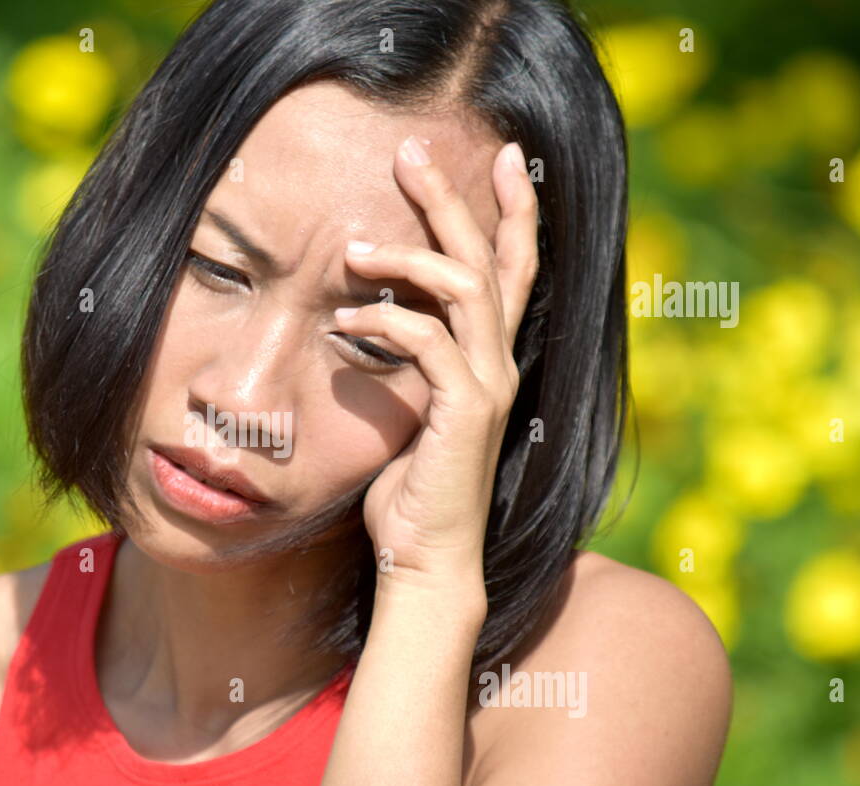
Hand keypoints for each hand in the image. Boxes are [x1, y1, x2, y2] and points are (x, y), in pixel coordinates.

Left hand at [336, 134, 538, 595]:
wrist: (426, 558)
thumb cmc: (410, 490)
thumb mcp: (409, 411)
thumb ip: (406, 364)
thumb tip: (364, 320)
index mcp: (490, 359)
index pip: (513, 271)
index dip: (512, 213)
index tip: (499, 159)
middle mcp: (500, 363)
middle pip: (489, 261)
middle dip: (452, 200)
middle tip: (411, 153)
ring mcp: (488, 384)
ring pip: (463, 289)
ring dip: (407, 257)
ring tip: (354, 249)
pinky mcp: (465, 410)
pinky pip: (427, 340)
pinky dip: (384, 321)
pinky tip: (346, 322)